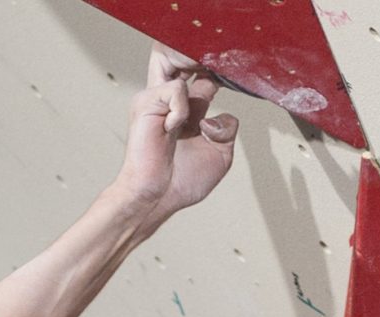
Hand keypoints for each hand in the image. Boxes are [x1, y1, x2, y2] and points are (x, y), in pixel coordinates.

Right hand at [110, 44, 238, 222]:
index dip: (218, 69)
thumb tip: (222, 115)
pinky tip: (174, 129)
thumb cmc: (181, 182)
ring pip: (175, 63)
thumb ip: (227, 130)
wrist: (158, 198)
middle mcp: (170, 100)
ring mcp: (156, 99)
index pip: (202, 73)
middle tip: (217, 73)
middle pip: (181, 55)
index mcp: (187, 109)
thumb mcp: (220, 155)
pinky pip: (175, 88)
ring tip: (192, 114)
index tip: (232, 74)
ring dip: (192, 81)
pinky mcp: (147, 103)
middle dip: (201, 58)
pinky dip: (182, 109)